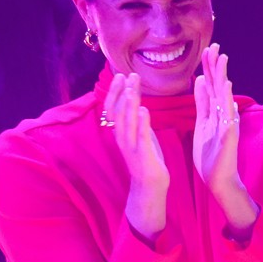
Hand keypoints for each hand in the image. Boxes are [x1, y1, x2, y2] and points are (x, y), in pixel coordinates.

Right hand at [104, 72, 169, 239]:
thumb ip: (136, 119)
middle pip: (116, 112)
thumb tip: (135, 99)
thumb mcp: (140, 135)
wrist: (150, 186)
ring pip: (125, 123)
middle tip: (126, 75)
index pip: (112, 108)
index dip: (115, 91)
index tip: (122, 75)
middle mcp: (122, 139)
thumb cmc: (147, 159)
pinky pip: (141, 137)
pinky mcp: (143, 155)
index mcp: (121, 133)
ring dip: (128, 105)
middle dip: (120, 93)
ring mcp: (131, 147)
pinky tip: (144, 110)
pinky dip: (141, 123)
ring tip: (131, 89)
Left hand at [193, 44, 258, 231]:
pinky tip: (227, 93)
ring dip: (223, 80)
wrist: (219, 179)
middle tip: (214, 46)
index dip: (209, 68)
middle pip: (218, 87)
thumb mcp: (202, 124)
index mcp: (214, 111)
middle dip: (215, 67)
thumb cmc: (210, 154)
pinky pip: (228, 119)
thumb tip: (200, 81)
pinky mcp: (228, 138)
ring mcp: (227, 126)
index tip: (207, 49)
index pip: (210, 85)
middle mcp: (223, 115)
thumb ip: (202, 103)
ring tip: (222, 62)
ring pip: (224, 98)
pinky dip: (227, 105)